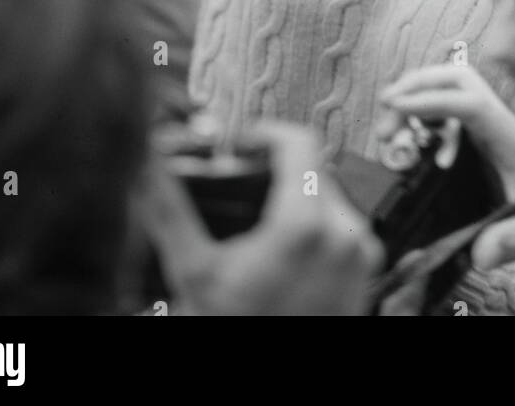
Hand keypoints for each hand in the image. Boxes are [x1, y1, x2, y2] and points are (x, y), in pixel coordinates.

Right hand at [145, 122, 382, 315]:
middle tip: (239, 185)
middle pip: (313, 167)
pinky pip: (340, 226)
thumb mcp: (196, 271)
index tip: (240, 146)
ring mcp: (361, 256)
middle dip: (273, 170)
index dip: (263, 134)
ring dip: (293, 196)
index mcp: (308, 225)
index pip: (298, 141)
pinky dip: (311, 224)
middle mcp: (345, 235)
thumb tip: (149, 166)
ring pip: (328, 196)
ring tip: (256, 222)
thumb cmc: (240, 333)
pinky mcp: (365, 274)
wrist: (272, 393)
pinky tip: (278, 249)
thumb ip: (171, 208)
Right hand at [378, 63, 514, 199]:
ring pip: (455, 85)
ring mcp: (501, 120)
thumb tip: (479, 254)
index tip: (397, 108)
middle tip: (386, 115)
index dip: (431, 101)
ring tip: (393, 127)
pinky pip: (456, 104)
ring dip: (419, 95)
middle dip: (416, 85)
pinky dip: (429, 109)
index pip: (469, 102)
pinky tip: (418, 136)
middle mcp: (508, 119)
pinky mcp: (494, 130)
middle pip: (458, 77)